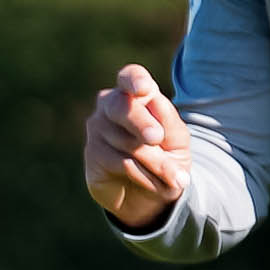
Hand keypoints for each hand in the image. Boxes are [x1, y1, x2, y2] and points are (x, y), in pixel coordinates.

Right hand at [85, 63, 188, 230]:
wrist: (149, 192)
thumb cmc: (166, 156)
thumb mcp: (177, 140)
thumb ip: (169, 124)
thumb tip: (156, 118)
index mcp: (136, 94)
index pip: (130, 77)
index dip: (135, 81)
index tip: (144, 90)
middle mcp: (111, 106)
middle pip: (122, 107)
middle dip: (142, 124)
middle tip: (157, 138)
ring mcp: (97, 129)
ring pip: (127, 142)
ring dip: (157, 163)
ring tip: (174, 178)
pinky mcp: (92, 155)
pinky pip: (122, 163)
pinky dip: (144, 176)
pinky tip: (156, 184)